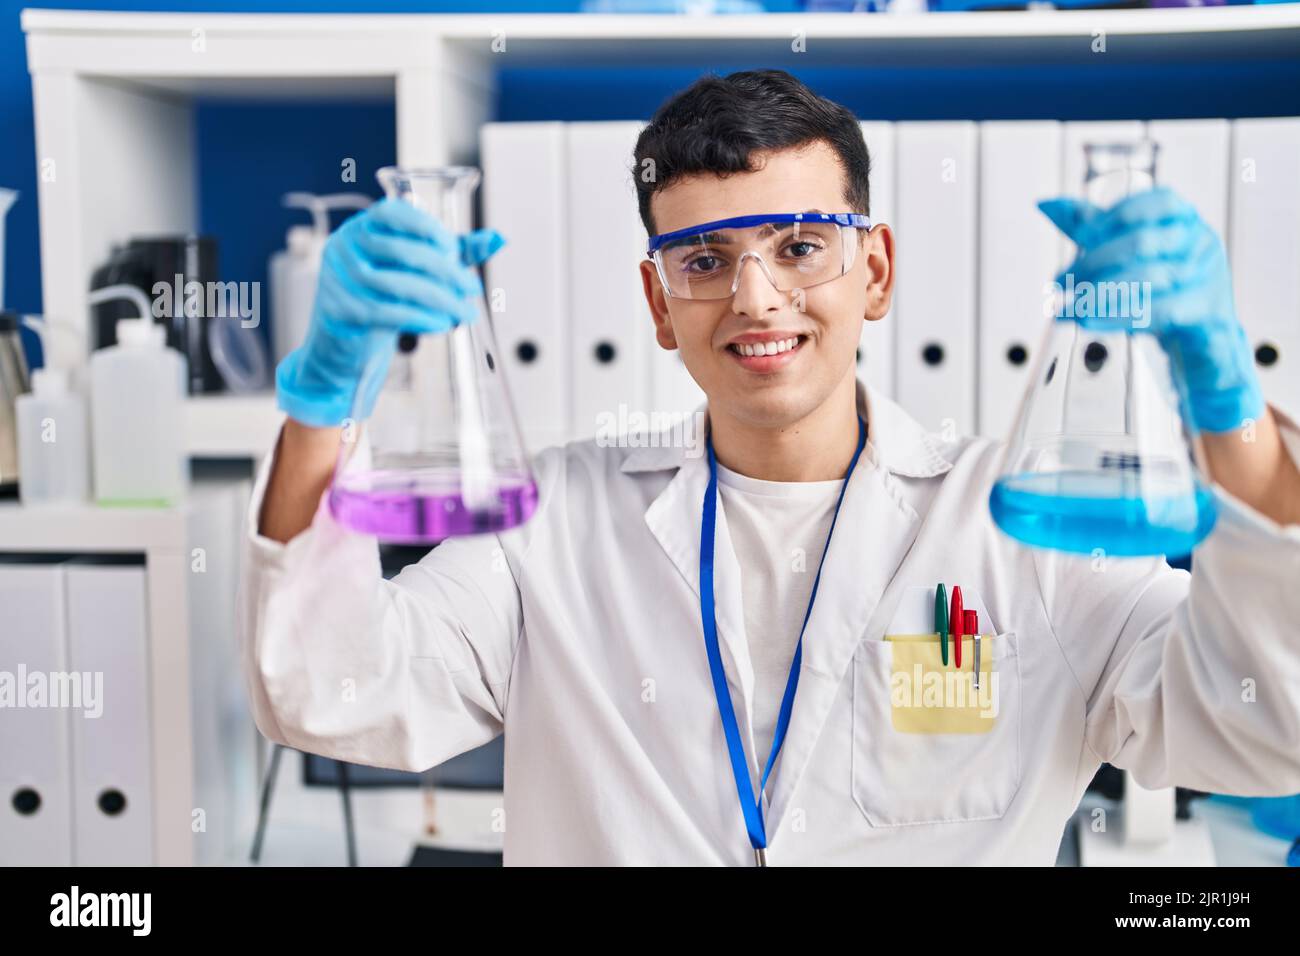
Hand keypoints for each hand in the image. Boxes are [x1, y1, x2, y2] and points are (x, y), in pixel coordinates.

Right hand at [275, 197, 504, 427]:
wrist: (344, 348)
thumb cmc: (382, 301)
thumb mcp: (415, 271)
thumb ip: (452, 252)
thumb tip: (496, 239)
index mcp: (359, 228)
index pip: (393, 212)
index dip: (428, 227)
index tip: (456, 252)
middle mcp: (343, 247)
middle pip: (402, 251)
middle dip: (446, 271)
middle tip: (473, 289)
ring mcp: (338, 280)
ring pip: (399, 284)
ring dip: (441, 300)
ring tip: (466, 313)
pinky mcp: (341, 312)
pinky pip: (389, 313)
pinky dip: (422, 318)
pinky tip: (443, 325)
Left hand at [1037, 186, 1263, 433]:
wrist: (1201, 343)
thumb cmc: (1160, 292)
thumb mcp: (1127, 257)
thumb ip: (1092, 229)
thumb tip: (1046, 204)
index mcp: (1184, 219)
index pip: (1152, 203)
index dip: (1113, 217)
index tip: (1079, 237)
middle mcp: (1201, 242)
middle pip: (1143, 242)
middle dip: (1094, 261)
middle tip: (1059, 282)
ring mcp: (1208, 277)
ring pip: (1149, 278)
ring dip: (1099, 293)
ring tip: (1066, 308)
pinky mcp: (1207, 312)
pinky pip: (1159, 311)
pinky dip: (1118, 316)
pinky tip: (1088, 322)